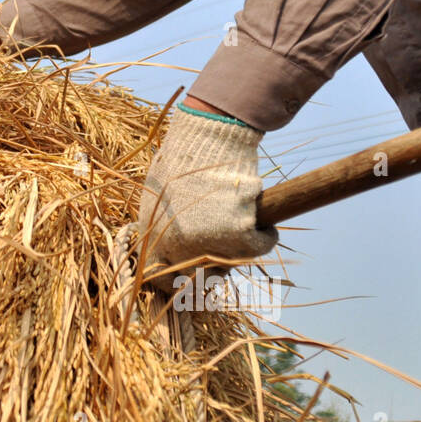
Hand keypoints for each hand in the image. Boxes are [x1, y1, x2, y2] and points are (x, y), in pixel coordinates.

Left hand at [136, 106, 276, 289]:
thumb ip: (162, 225)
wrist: (207, 138)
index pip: (162, 278)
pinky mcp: (238, 234)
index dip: (180, 283)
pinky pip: (260, 245)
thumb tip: (171, 252)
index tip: (195, 284)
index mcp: (154, 237)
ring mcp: (208, 242)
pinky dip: (266, 234)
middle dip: (218, 270)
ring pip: (235, 262)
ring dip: (243, 246)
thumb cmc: (184, 159)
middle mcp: (178, 246)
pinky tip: (262, 219)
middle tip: (229, 251)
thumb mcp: (158, 195)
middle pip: (203, 278)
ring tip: (244, 220)